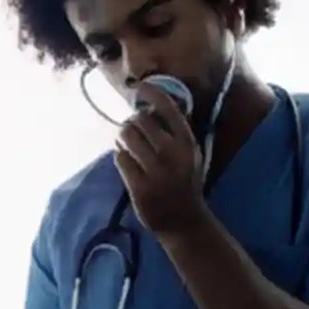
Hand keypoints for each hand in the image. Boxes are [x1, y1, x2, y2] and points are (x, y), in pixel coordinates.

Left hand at [112, 81, 206, 235]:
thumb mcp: (188, 153)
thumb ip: (173, 132)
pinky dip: (121, 157)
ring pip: (126, 136)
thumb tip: (147, 105)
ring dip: (123, 138)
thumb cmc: (183, 180)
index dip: (151, 92)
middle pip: (140, 120)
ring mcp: (155, 171)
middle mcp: (172, 154)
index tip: (140, 88)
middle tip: (133, 130)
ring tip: (128, 145)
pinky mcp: (139, 187)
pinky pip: (120, 158)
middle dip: (132, 122)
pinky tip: (128, 163)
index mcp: (187, 142)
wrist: (183, 220)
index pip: (167, 107)